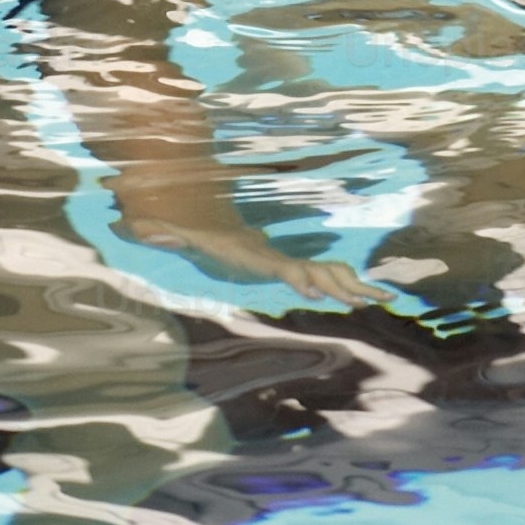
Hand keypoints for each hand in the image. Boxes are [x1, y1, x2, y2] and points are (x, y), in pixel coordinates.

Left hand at [153, 218, 399, 309]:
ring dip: (357, 286)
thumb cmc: (199, 237)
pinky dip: (353, 288)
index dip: (297, 276)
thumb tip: (138, 228)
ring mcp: (293, 265)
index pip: (282, 266)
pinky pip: (331, 280)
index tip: (313, 289)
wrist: (219, 225)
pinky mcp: (297, 273)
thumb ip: (162, 233)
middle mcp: (281, 259)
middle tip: (367, 297)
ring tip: (387, 299)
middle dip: (341, 284)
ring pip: (332, 274)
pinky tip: (377, 299)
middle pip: (317, 270)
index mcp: (258, 256)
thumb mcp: (179, 236)